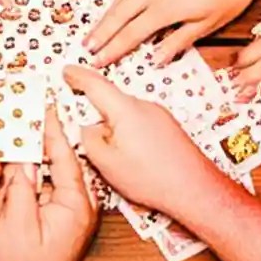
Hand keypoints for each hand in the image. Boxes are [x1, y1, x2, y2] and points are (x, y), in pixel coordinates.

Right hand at [0, 113, 98, 260]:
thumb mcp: (18, 224)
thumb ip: (21, 190)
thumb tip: (22, 160)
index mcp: (76, 204)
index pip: (65, 157)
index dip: (53, 133)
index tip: (43, 111)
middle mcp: (84, 203)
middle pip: (69, 158)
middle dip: (53, 134)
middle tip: (38, 111)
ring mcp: (79, 207)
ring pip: (65, 167)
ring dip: (50, 148)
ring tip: (36, 125)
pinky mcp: (70, 211)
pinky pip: (61, 179)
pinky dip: (49, 164)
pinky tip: (36, 154)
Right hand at [64, 65, 223, 215]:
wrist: (195, 188)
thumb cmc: (153, 179)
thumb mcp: (107, 162)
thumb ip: (89, 139)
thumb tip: (86, 128)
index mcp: (126, 109)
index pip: (96, 84)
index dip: (77, 76)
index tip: (66, 71)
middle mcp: (144, 106)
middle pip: (110, 99)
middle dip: (93, 108)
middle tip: (77, 122)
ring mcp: (159, 115)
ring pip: (125, 113)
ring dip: (111, 125)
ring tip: (107, 150)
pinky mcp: (167, 126)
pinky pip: (139, 121)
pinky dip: (127, 131)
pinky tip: (127, 154)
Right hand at [86, 0, 260, 66]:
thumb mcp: (209, 23)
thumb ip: (178, 42)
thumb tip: (156, 59)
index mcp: (165, 7)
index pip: (131, 34)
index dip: (113, 49)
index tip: (98, 60)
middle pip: (119, 14)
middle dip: (101, 33)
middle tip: (86, 47)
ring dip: (106, 14)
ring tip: (96, 29)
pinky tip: (118, 1)